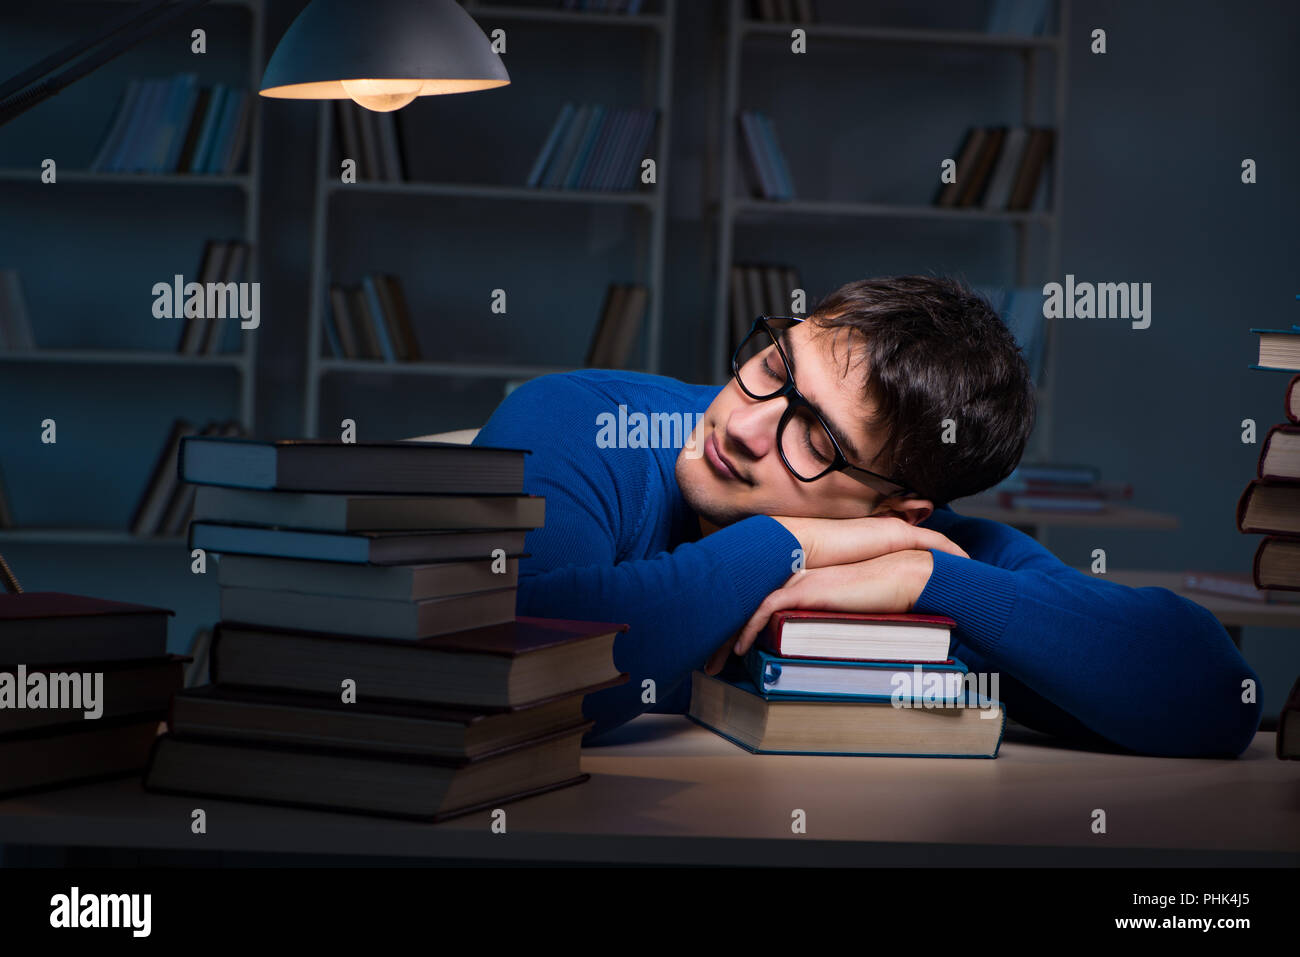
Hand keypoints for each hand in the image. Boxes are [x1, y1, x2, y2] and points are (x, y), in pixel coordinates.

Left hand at [704, 549, 936, 674]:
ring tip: (715, 661)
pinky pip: (765, 609)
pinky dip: (748, 629)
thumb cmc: (882, 598)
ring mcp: (798, 581)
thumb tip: (805, 649)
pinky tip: (740, 649)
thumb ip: (821, 625)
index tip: (723, 649)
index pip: (758, 602)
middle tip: (708, 660)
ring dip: (727, 635)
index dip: (737, 625)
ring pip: (749, 607)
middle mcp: (794, 578)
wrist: (904, 577)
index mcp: (802, 582)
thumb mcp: (844, 615)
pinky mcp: (805, 589)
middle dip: (720, 633)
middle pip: (745, 604)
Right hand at [770, 514, 968, 568]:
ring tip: (971, 564)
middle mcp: (887, 530)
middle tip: (965, 565)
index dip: (926, 554)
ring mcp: (893, 529)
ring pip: (934, 540)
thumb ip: (851, 581)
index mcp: (874, 537)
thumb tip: (852, 600)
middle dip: (946, 552)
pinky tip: (965, 560)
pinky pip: (934, 541)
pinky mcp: (897, 534)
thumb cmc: (815, 562)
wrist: (808, 545)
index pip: (908, 544)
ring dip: (953, 551)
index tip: (940, 565)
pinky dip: (951, 549)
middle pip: (925, 541)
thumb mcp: (838, 574)